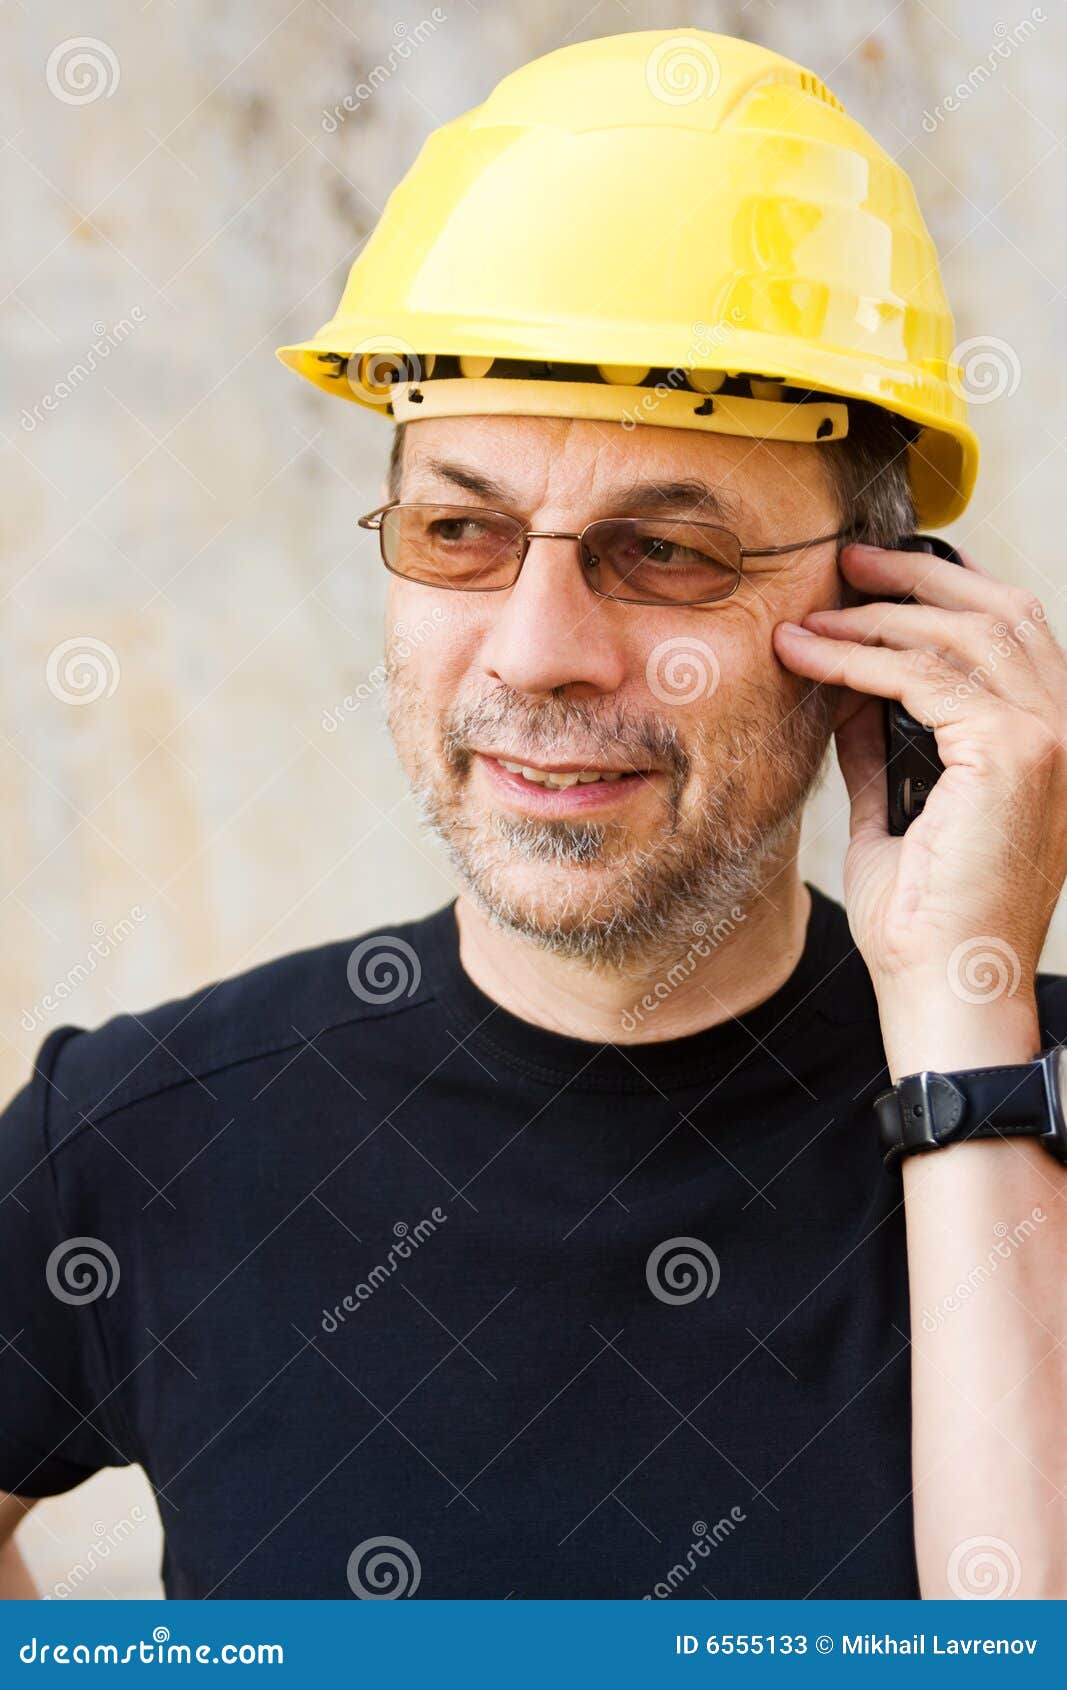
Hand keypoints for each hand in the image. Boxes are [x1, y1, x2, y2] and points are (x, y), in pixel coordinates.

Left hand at [773, 541, 1066, 1015]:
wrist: (948, 982)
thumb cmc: (926, 914)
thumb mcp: (898, 805)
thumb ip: (882, 743)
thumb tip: (847, 688)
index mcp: (1053, 737)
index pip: (1013, 632)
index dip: (948, 591)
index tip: (877, 578)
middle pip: (999, 610)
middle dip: (916, 578)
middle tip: (846, 563)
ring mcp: (1051, 734)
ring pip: (960, 635)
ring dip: (875, 616)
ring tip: (809, 615)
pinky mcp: (1015, 750)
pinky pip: (923, 677)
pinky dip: (858, 660)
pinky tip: (809, 656)